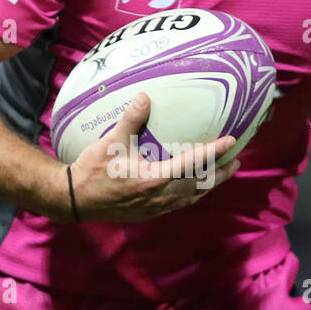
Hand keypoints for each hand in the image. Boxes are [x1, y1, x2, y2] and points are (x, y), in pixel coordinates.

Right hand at [60, 93, 238, 223]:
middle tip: (236, 161)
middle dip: (219, 173)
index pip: (193, 163)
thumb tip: (145, 96)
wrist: (75, 199)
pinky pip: (179, 204)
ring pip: (191, 197)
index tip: (231, 141)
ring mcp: (155, 207)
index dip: (214, 152)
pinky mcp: (149, 213)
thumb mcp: (111, 141)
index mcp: (155, 178)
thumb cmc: (92, 169)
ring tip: (222, 175)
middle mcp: (160, 196)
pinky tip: (194, 189)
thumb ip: (131, 119)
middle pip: (200, 185)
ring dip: (209, 186)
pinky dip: (192, 195)